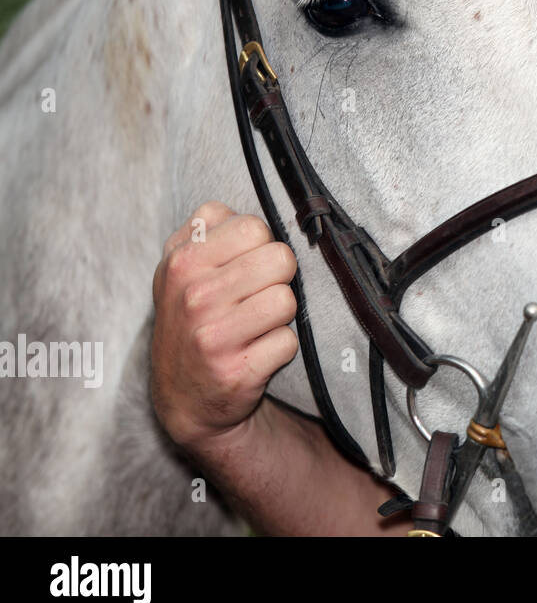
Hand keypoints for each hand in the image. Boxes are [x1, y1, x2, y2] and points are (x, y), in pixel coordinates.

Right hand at [150, 201, 299, 452]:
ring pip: (287, 300)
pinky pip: (289, 342)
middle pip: (280, 259)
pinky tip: (257, 352)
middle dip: (278, 278)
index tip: (246, 267)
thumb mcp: (182, 267)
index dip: (262, 246)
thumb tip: (243, 205)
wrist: (185, 397)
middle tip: (256, 298)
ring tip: (256, 325)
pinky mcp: (236, 371)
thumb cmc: (193, 318)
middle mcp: (193, 296)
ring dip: (281, 315)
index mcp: (182, 262)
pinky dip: (281, 348)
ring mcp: (212, 336)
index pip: (255, 227)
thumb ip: (208, 226)